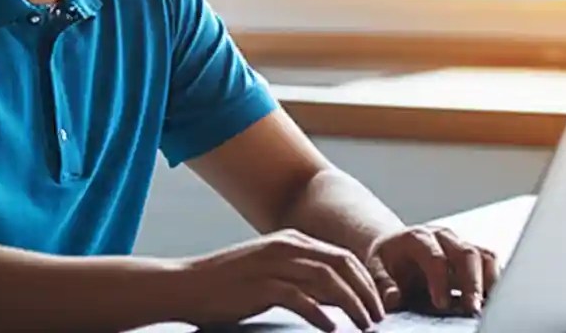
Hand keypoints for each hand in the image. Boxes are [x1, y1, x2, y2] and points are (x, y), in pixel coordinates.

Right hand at [177, 229, 385, 331]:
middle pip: (342, 265)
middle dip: (366, 292)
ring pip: (328, 280)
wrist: (187, 284)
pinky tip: (331, 328)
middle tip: (378, 317)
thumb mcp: (270, 271)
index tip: (377, 303)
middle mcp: (286, 247)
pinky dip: (320, 314)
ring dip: (351, 304)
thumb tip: (337, 297)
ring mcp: (274, 264)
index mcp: (291, 240)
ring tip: (364, 326)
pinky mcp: (261, 286)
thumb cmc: (229, 283)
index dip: (365, 280)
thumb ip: (302, 277)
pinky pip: (301, 298)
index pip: (342, 256)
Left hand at [366, 226, 499, 315]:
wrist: (395, 248)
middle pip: (466, 254)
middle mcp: (443, 237)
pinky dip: (495, 281)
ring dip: (489, 282)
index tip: (441, 304)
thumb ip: (383, 283)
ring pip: (484, 256)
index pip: (435, 257)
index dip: (440, 281)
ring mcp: (460, 244)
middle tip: (472, 309)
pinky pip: (490, 264)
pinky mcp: (472, 255)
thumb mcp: (375, 268)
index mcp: (418, 237)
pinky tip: (494, 302)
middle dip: (471, 282)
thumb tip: (393, 298)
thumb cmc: (387, 261)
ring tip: (490, 307)